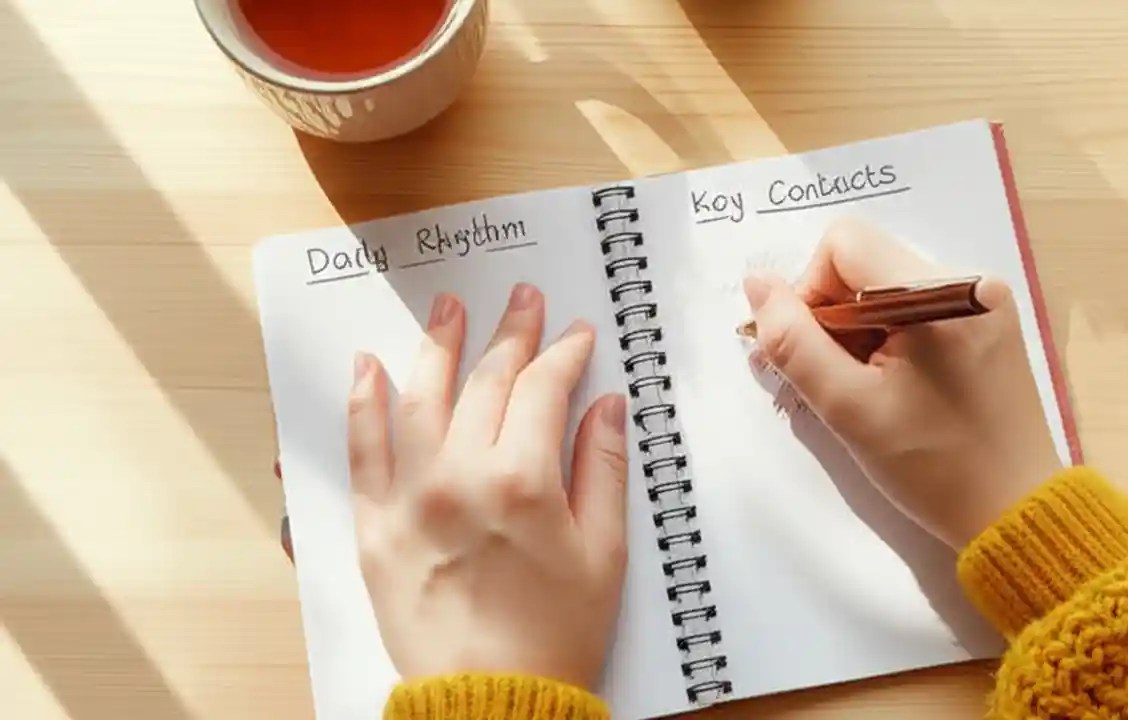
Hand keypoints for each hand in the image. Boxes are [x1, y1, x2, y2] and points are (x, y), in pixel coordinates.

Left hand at [346, 283, 628, 688]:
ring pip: (420, 397)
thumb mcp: (603, 553)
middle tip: (522, 302)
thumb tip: (607, 404)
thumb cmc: (555, 635)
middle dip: (510, 334)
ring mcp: (411, 497)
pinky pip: (362, 449)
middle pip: (486, 381)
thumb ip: (604, 467)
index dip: (564, 353)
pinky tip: (369, 366)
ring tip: (448, 308)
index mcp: (524, 481)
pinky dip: (363, 402)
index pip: (544, 388)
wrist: (490, 700)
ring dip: (437, 345)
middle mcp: (461, 476)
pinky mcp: (375, 525)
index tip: (576, 336)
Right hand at [743, 218, 1061, 548]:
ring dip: (857, 330)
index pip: (843, 243)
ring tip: (866, 387)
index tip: (812, 352)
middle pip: (864, 262)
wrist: (1016, 512)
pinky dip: (888, 338)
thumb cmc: (932, 466)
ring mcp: (983, 302)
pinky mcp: (988, 325)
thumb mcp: (848, 408)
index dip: (809, 290)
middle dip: (832, 315)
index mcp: (940, 293)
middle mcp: (968, 281)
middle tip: (834, 379)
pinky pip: (915, 308)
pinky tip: (894, 385)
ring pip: (885, 286)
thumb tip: (758, 284)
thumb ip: (793, 342)